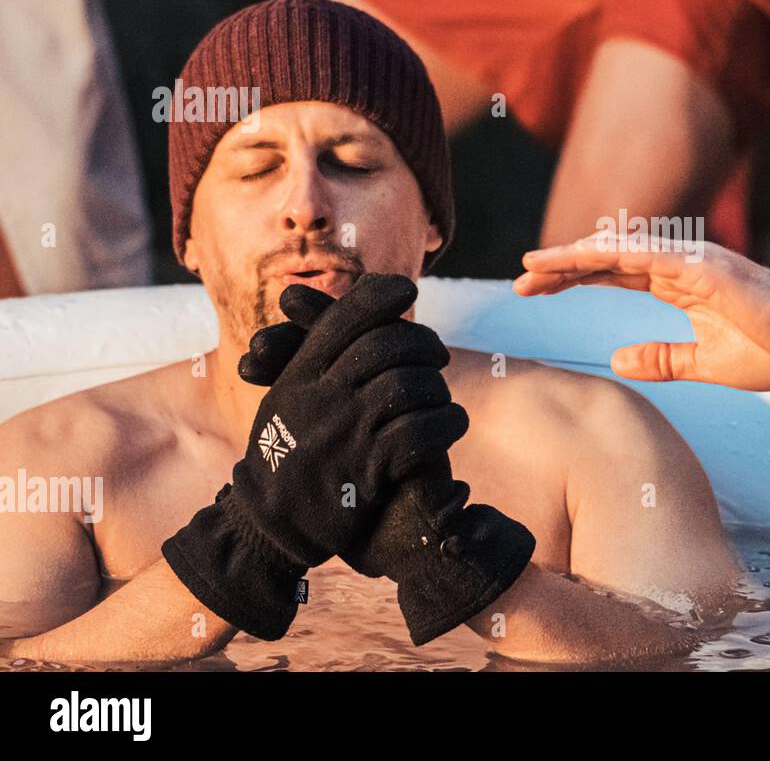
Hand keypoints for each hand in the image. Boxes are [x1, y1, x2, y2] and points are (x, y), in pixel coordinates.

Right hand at [240, 282, 535, 645]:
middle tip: (437, 352)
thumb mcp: (285, 396)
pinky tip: (451, 423)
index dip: (379, 296)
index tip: (407, 291)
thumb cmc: (286, 451)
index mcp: (299, 376)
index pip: (342, 318)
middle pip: (385, 346)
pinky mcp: (366, 472)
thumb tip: (327, 301)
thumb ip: (309, 354)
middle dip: (421, 341)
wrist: (272, 523)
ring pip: (408, 386)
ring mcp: (344, 434)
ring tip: (442, 396)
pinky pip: (420, 434)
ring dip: (437, 386)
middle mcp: (320, 398)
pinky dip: (446, 423)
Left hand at [513, 233, 769, 390]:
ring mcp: (691, 262)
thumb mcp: (702, 363)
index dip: (572, 277)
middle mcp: (679, 266)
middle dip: (561, 267)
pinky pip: (652, 255)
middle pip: (606, 259)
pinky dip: (616, 253)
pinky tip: (583, 256)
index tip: (533, 288)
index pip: (612, 274)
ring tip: (535, 265)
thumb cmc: (768, 350)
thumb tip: (617, 360)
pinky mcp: (706, 267)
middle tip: (519, 280)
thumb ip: (662, 359)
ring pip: (621, 250)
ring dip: (576, 256)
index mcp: (678, 285)